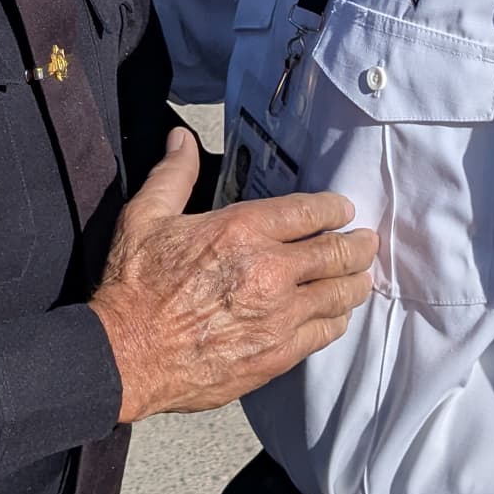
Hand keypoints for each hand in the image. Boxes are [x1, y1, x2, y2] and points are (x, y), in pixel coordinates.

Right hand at [87, 133, 369, 421]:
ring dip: (355, 283)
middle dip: (358, 245)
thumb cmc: (133, 286)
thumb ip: (173, 175)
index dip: (335, 209)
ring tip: (360, 278)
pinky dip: (336, 319)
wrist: (127, 355)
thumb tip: (181, 138)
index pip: (310, 212)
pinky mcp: (278, 353)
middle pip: (337, 253)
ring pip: (340, 295)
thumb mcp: (145, 217)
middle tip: (366, 242)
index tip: (343, 210)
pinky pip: (326, 332)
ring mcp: (279, 315)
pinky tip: (336, 315)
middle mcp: (270, 270)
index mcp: (242, 230)